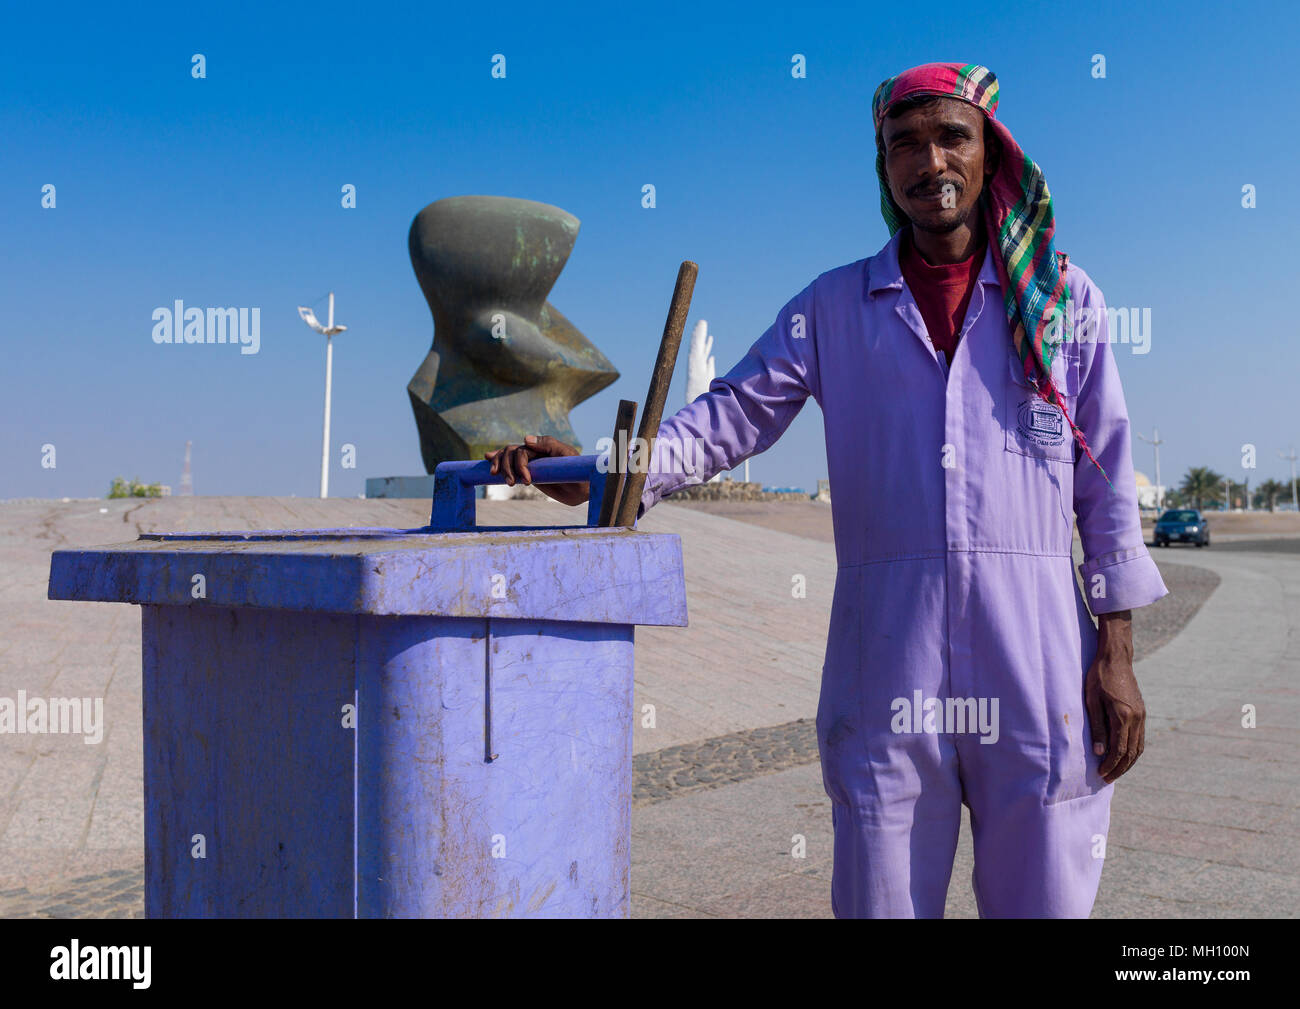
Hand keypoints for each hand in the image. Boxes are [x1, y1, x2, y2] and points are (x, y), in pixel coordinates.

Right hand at [484, 435, 589, 506]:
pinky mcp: (528, 474)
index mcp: (541, 446)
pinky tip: (490, 466)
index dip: (519, 465)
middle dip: (507, 467)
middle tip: (511, 484)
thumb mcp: (566, 454)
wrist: (583, 487)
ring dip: (502, 467)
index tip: (527, 481)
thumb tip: (525, 439)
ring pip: (507, 458)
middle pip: (510, 452)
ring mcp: (530, 463)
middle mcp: (534, 453)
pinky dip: (499, 464)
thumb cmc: (578, 469)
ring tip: (507, 483)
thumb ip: (548, 444)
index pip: (521, 451)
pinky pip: (511, 467)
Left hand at [1084, 610, 1145, 783]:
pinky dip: (1134, 751)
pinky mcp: (1142, 712)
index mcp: (1123, 715)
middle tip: (1107, 779)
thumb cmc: (1098, 677)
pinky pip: (1140, 738)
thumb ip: (1097, 727)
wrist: (1116, 658)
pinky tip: (1124, 756)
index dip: (1110, 764)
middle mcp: (1136, 718)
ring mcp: (1142, 715)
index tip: (1100, 774)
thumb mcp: (1091, 701)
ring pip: (1139, 747)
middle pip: (1131, 752)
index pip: (1119, 749)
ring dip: (1128, 762)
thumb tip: (1099, 752)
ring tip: (1115, 772)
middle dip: (1119, 768)